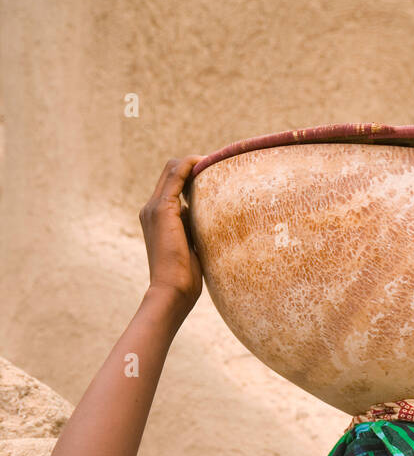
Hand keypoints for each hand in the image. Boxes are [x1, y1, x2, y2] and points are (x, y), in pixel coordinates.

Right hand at [139, 156, 203, 314]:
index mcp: (156, 218)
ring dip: (195, 163)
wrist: (172, 293)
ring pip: (173, 169)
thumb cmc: (185, 280)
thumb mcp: (191, 249)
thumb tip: (210, 220)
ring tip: (218, 163)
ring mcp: (154, 208)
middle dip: (195, 165)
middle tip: (221, 165)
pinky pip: (177, 175)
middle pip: (172, 172)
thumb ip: (194, 231)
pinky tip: (208, 164)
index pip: (172, 184)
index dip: (191, 174)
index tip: (215, 175)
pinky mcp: (162, 210)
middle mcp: (151, 209)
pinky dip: (191, 165)